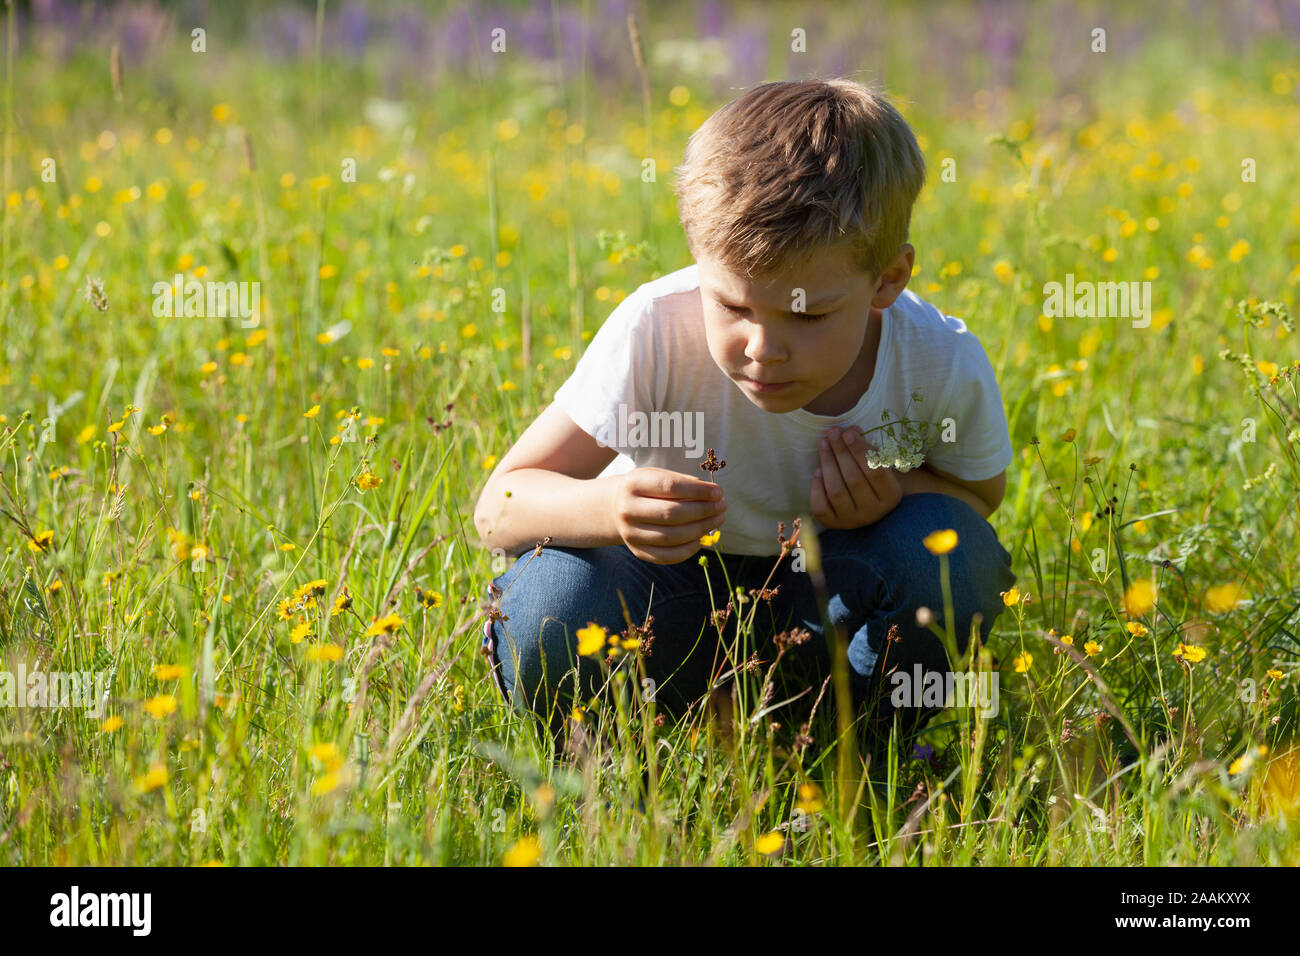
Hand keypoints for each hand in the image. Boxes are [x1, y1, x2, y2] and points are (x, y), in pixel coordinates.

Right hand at [612, 467, 726, 564]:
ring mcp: (630, 533)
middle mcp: (628, 509)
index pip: (670, 486)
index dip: (698, 491)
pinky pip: (667, 556)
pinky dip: (688, 549)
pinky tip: (701, 539)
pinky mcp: (637, 550)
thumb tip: (713, 495)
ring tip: (717, 520)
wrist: (618, 507)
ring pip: (672, 536)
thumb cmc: (648, 489)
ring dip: (701, 529)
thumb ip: (683, 482)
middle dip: (703, 511)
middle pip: (672, 513)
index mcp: (633, 484)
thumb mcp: (659, 476)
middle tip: (721, 507)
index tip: (718, 492)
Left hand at [810, 426, 902, 528]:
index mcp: (891, 495)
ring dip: (828, 464)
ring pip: (836, 491)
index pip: (876, 471)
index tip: (848, 432)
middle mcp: (873, 512)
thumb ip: (865, 447)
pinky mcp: (833, 524)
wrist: (865, 507)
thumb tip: (849, 430)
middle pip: (854, 480)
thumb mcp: (877, 464)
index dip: (860, 450)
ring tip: (823, 444)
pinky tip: (818, 470)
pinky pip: (821, 506)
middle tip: (832, 433)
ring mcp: (852, 520)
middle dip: (841, 453)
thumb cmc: (872, 479)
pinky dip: (817, 487)